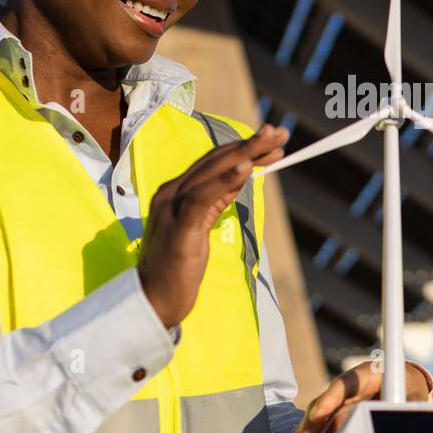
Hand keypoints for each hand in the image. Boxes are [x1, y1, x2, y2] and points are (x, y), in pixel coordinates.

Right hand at [137, 123, 288, 327]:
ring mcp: (172, 208)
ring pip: (212, 171)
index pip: (213, 161)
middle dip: (251, 144)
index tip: (273, 142)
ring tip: (272, 141)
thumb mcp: (202, 226)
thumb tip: (243, 174)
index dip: (244, 148)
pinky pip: (202, 197)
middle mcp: (171, 193)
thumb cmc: (178, 267)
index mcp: (175, 192)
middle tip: (280, 132)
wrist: (153, 300)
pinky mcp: (179, 227)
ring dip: (245, 153)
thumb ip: (217, 199)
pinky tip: (246, 167)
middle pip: (215, 160)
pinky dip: (225, 180)